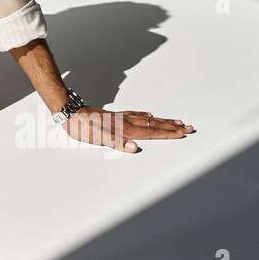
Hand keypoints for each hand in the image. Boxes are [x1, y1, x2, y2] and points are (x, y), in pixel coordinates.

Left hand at [64, 106, 195, 152]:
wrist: (68, 112)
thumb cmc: (81, 127)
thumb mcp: (96, 137)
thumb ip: (117, 143)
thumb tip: (136, 147)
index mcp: (123, 129)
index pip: (150, 133)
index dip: (167, 133)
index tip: (183, 133)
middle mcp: (125, 122)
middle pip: (153, 125)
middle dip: (172, 127)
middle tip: (190, 127)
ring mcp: (121, 118)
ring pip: (147, 119)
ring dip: (163, 121)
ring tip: (177, 121)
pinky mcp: (114, 116)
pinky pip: (135, 115)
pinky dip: (145, 116)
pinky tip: (149, 115)